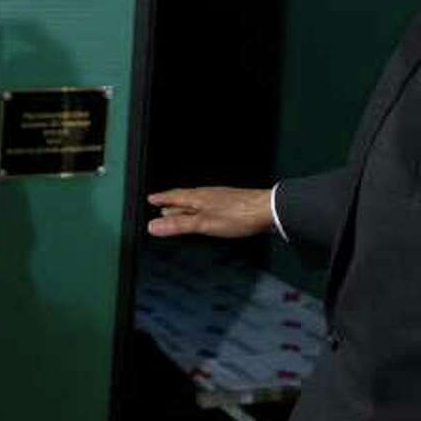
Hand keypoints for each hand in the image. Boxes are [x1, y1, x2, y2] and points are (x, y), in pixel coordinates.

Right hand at [147, 186, 273, 238]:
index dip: (163, 199)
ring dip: (185, 206)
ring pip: (197, 201)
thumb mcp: (204, 224)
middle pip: (185, 198)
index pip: (175, 197)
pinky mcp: (232, 203)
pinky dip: (200, 209)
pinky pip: (208, 204)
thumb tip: (153, 226)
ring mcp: (221, 198)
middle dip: (172, 203)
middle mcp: (208, 194)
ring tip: (179, 210)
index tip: (151, 199)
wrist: (269, 210)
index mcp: (199, 198)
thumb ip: (179, 225)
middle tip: (161, 207)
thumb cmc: (238, 216)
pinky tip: (206, 214)